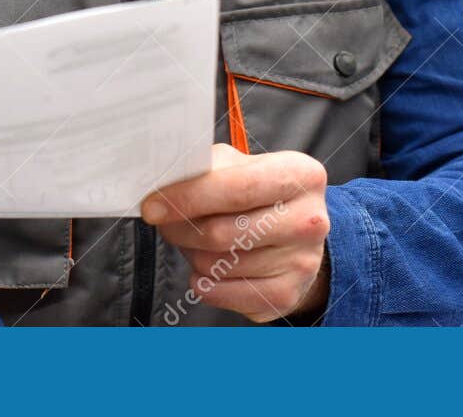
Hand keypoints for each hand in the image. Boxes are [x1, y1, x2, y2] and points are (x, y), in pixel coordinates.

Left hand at [141, 143, 330, 323]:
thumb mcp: (245, 166)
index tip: (152, 206)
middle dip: (181, 229)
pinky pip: (221, 292)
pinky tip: (210, 267)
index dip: (188, 198)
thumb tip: (167, 180)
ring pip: (216, 265)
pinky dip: (203, 281)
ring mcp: (301, 262)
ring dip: (192, 254)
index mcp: (301, 176)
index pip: (238, 188)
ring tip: (198, 242)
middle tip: (167, 224)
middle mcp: (309, 220)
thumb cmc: (262, 195)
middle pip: (221, 232)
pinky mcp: (285, 295)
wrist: (300, 234)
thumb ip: (210, 168)